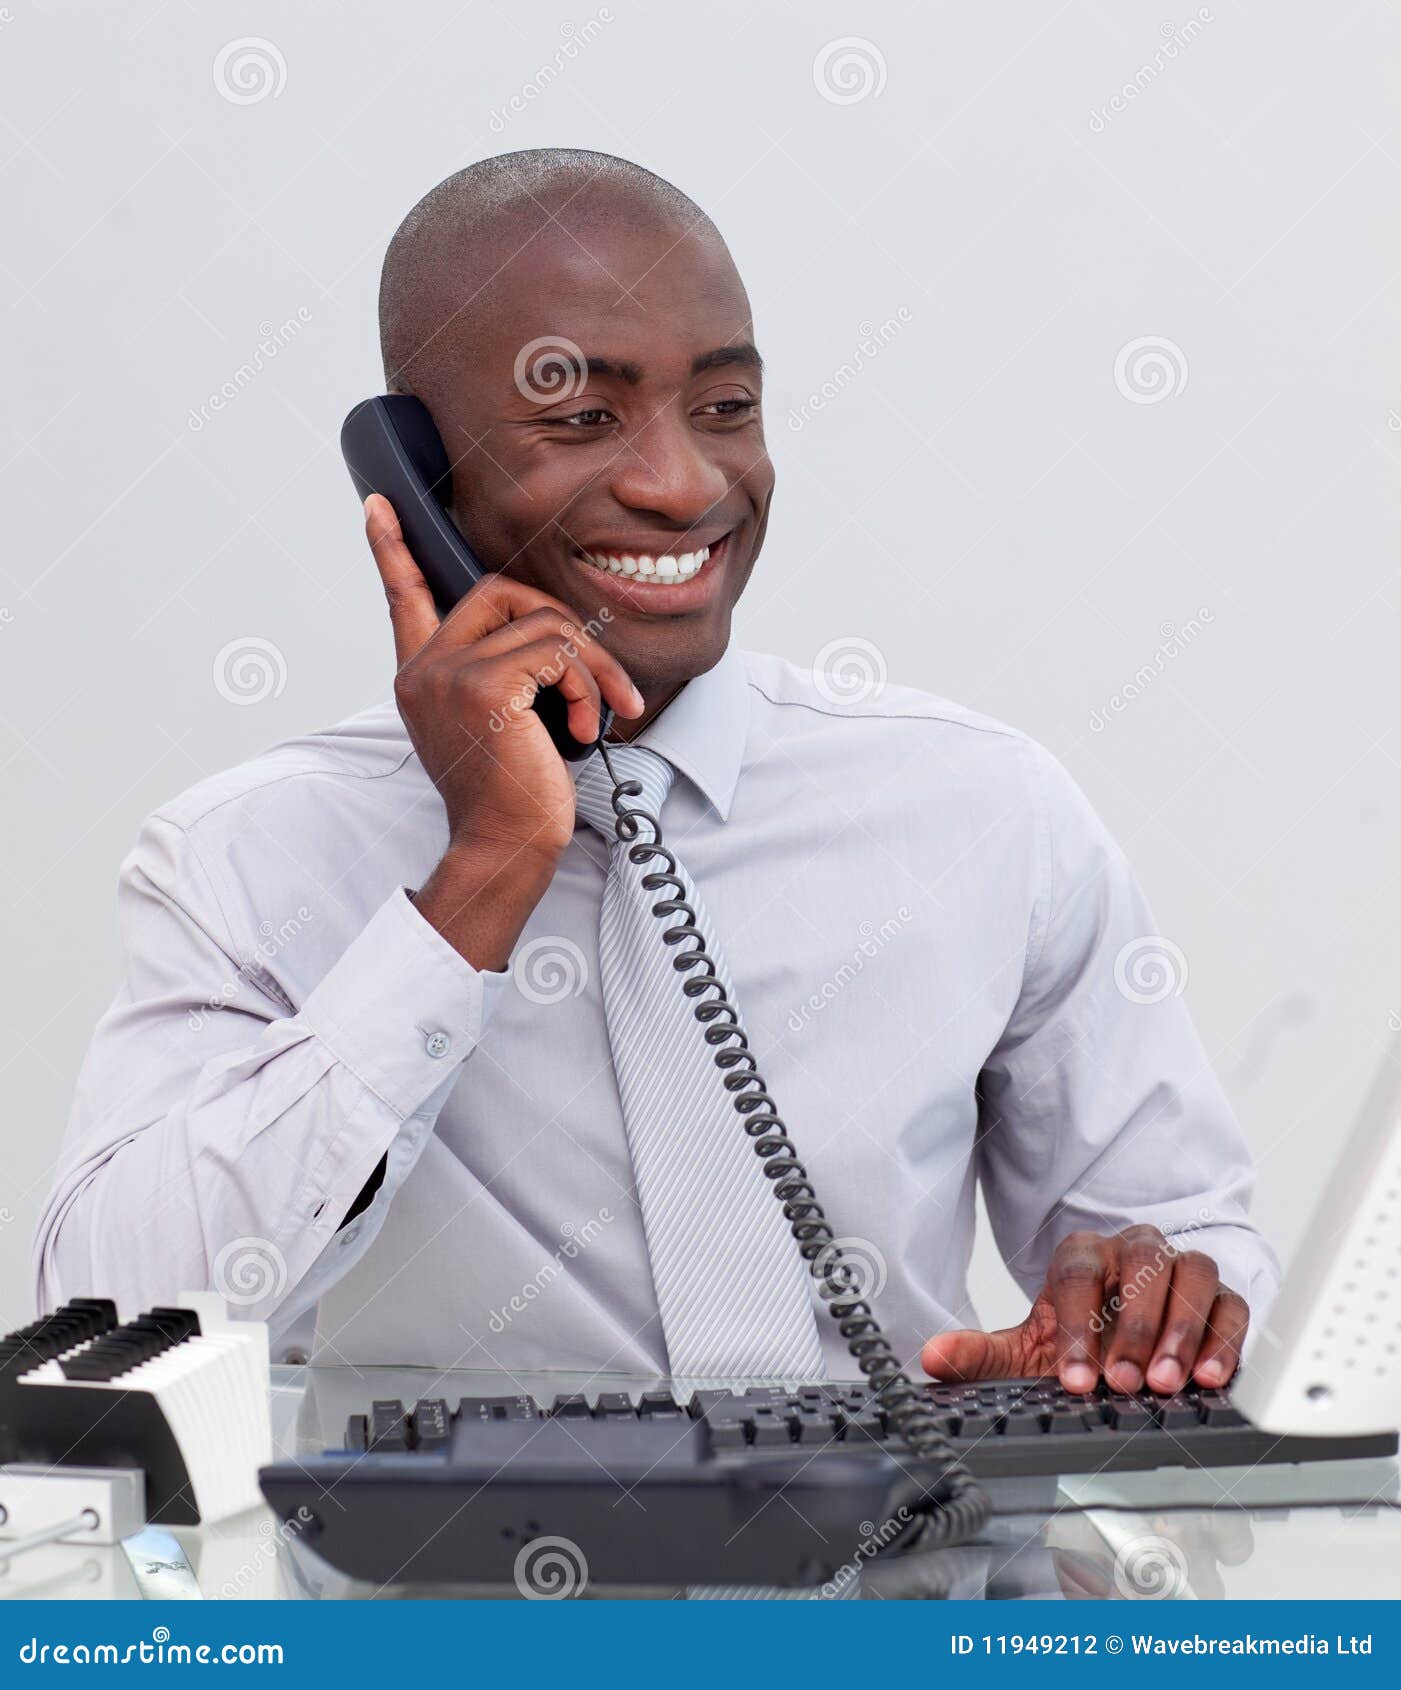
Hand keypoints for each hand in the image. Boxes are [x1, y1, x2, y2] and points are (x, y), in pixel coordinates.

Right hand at [366, 493, 642, 965]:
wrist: (507, 849)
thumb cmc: (513, 798)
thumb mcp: (496, 727)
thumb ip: (499, 676)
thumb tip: (547, 637)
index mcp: (421, 677)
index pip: (403, 600)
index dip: (393, 550)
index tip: (380, 506)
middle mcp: (425, 670)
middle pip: (500, 591)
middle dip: (560, 622)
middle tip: (592, 677)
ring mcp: (450, 675)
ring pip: (543, 624)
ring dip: (591, 668)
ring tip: (600, 714)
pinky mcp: (485, 687)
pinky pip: (557, 652)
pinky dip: (587, 686)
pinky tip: (586, 726)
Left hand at [920, 1225, 1248, 1394]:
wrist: (1125, 1337)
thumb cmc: (1080, 1338)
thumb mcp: (1029, 1350)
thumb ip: (982, 1354)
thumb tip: (933, 1356)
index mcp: (1083, 1255)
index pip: (1079, 1274)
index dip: (1075, 1327)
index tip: (1070, 1379)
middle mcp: (1136, 1251)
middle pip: (1141, 1267)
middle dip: (1132, 1328)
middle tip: (1123, 1383)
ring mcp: (1182, 1269)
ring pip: (1191, 1277)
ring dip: (1181, 1330)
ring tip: (1168, 1383)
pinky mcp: (1222, 1297)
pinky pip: (1232, 1305)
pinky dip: (1224, 1338)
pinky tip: (1210, 1376)